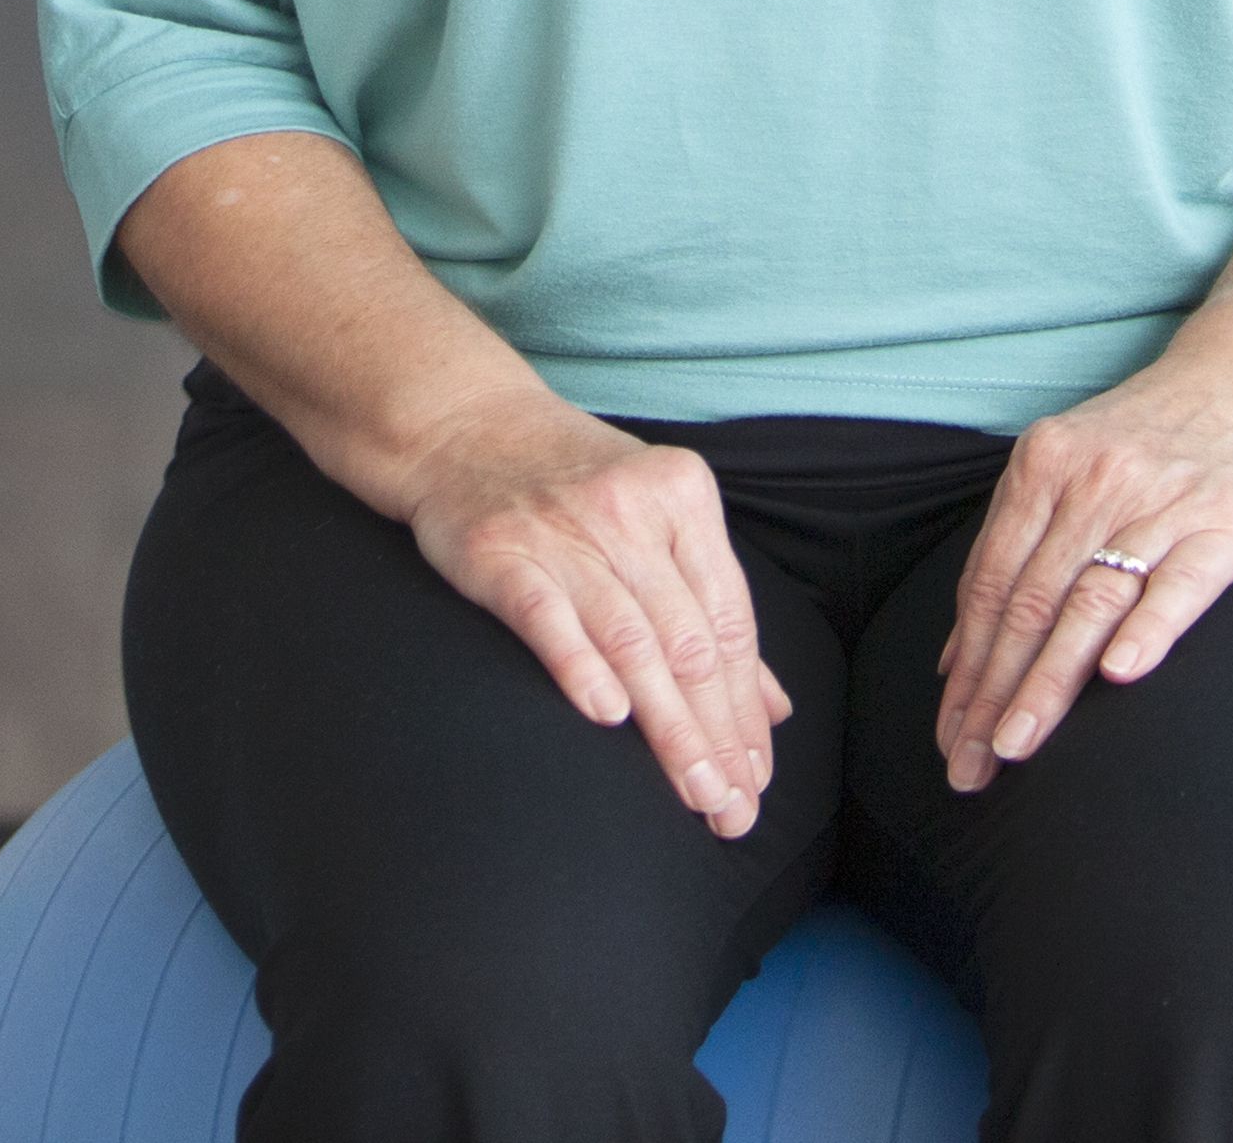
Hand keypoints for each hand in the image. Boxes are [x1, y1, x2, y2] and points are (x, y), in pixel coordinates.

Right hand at [399, 393, 791, 837]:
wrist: (460, 423)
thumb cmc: (570, 481)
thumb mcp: (657, 519)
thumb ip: (713, 608)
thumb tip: (772, 706)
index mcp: (684, 498)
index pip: (729, 623)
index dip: (746, 709)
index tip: (758, 777)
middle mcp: (631, 512)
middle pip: (690, 642)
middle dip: (718, 735)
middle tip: (734, 809)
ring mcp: (564, 530)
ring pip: (633, 641)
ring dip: (670, 728)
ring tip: (695, 793)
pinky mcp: (498, 551)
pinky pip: (548, 615)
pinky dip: (581, 665)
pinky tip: (609, 718)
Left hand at [934, 332, 1232, 789]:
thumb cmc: (1153, 440)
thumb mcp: (1069, 469)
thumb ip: (1013, 552)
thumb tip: (956, 656)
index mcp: (1041, 468)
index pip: (988, 585)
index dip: (966, 667)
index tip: (950, 734)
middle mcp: (1092, 483)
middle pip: (1028, 603)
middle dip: (993, 693)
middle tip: (971, 764)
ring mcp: (1159, 503)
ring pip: (1090, 604)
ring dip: (1048, 681)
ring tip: (1018, 744)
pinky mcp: (1227, 522)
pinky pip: (1180, 584)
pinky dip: (1147, 629)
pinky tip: (1120, 675)